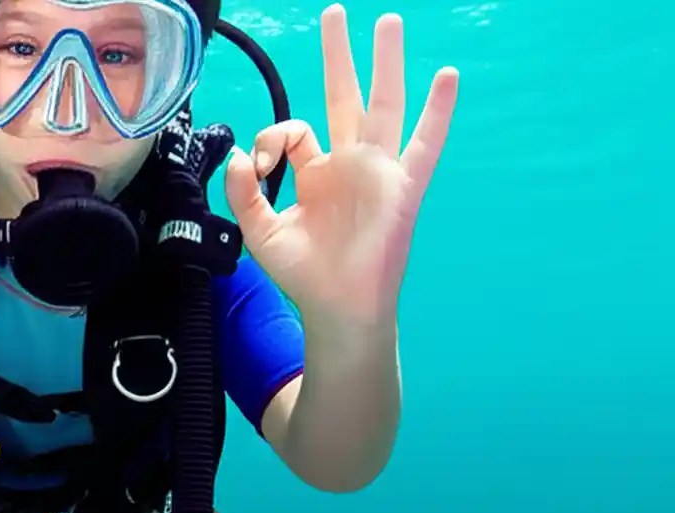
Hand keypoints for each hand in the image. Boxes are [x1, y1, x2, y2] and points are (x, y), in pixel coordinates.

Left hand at [225, 4, 458, 326]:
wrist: (338, 307)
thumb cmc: (304, 273)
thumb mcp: (260, 230)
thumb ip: (244, 192)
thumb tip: (241, 154)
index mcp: (315, 171)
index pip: (293, 131)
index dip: (271, 138)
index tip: (259, 162)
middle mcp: (347, 163)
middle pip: (344, 96)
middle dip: (339, 56)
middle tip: (336, 14)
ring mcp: (378, 171)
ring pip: (383, 105)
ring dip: (386, 64)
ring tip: (388, 22)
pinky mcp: (402, 187)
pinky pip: (425, 143)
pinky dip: (438, 112)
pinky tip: (447, 77)